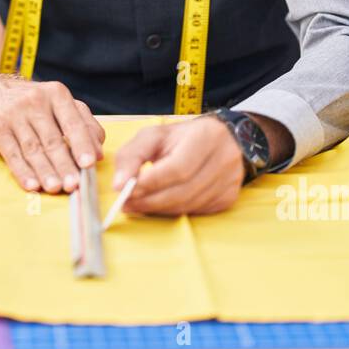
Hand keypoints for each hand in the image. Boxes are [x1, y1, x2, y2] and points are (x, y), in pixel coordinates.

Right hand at [0, 74, 104, 193]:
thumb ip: (83, 123)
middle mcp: (35, 102)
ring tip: (55, 188)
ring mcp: (14, 116)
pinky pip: (12, 154)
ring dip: (45, 171)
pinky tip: (31, 185)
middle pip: (53, 139)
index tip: (90, 163)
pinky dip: (22, 172)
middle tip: (74, 184)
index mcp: (56, 94)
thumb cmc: (32, 103)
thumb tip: (99, 152)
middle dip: (64, 164)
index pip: (73, 122)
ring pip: (34, 149)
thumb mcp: (58, 103)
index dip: (82, 143)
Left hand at [111, 115, 244, 215]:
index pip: (176, 168)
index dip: (150, 183)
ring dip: (159, 209)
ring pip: (188, 205)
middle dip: (150, 201)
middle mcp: (223, 159)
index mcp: (205, 137)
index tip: (125, 190)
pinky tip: (161, 205)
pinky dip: (174, 211)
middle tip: (127, 204)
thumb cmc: (183, 137)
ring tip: (138, 205)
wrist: (222, 139)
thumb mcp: (154, 136)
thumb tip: (119, 184)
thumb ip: (132, 156)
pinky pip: (197, 211)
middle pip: (182, 191)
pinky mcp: (229, 198)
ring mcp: (229, 181)